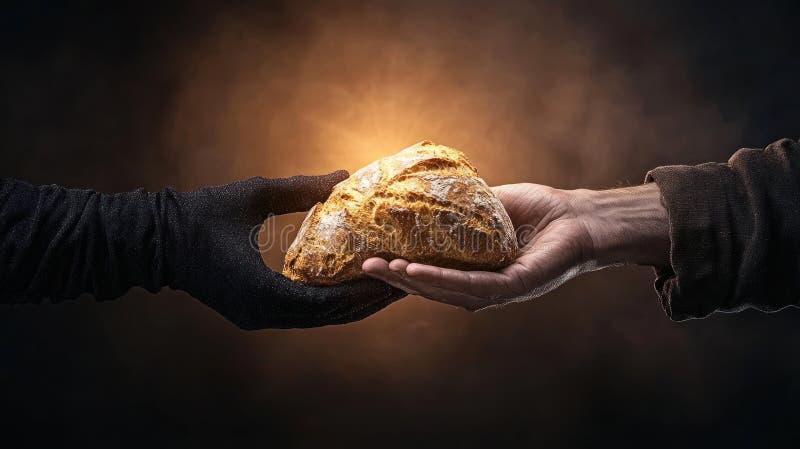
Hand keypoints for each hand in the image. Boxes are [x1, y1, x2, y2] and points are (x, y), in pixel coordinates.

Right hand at [165, 171, 405, 328]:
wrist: (152, 240)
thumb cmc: (198, 215)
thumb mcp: (252, 196)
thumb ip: (299, 188)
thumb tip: (343, 175)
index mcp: (262, 293)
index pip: (328, 302)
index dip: (365, 291)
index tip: (397, 276)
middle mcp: (264, 314)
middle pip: (331, 316)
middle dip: (369, 301)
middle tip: (406, 282)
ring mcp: (258, 316)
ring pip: (319, 318)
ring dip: (353, 303)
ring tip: (388, 285)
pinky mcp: (256, 311)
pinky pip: (304, 311)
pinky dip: (331, 300)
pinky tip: (352, 284)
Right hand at [362, 183, 668, 310]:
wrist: (580, 216)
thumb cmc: (539, 212)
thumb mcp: (489, 206)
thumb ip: (459, 208)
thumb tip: (421, 192)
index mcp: (474, 271)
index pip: (430, 273)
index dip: (400, 268)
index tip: (370, 258)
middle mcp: (483, 287)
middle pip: (431, 287)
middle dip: (396, 277)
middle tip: (365, 265)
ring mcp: (498, 290)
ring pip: (445, 290)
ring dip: (410, 280)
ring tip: (383, 267)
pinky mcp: (513, 286)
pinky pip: (471, 284)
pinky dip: (440, 278)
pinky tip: (416, 271)